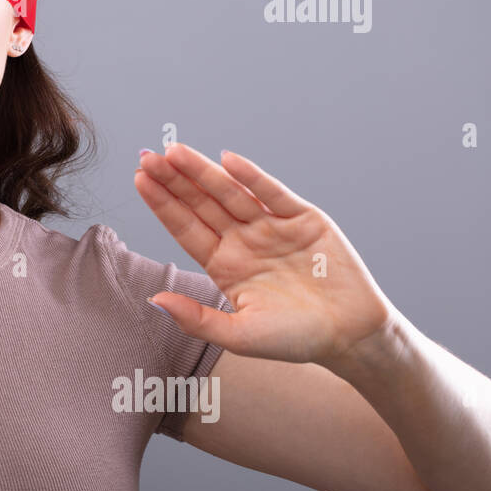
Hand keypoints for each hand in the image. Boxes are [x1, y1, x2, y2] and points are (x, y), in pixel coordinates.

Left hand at [133, 143, 398, 365]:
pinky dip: (252, 176)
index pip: (185, 228)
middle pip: (201, 204)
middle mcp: (243, 240)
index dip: (162, 204)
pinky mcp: (303, 219)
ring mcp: (271, 227)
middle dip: (174, 180)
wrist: (352, 336)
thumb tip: (155, 299)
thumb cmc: (294, 339)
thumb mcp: (239, 336)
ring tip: (174, 151)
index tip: (139, 180)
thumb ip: (197, 319)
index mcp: (223, 264)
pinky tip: (228, 160)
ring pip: (231, 193)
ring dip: (203, 172)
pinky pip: (273, 193)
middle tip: (147, 156)